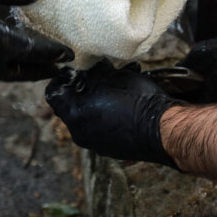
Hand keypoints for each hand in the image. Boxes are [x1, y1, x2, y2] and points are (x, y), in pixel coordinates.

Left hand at [45, 61, 181, 167]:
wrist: (163, 130)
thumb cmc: (135, 101)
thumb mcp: (109, 77)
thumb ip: (91, 72)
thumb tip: (87, 69)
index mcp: (74, 116)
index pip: (53, 94)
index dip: (61, 77)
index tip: (72, 69)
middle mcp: (81, 133)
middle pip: (73, 104)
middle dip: (86, 85)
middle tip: (100, 71)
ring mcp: (97, 143)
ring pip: (92, 113)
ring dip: (102, 95)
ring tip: (122, 79)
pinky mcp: (113, 148)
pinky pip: (105, 124)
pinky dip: (112, 109)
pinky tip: (130, 95)